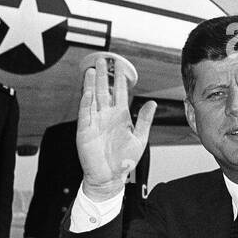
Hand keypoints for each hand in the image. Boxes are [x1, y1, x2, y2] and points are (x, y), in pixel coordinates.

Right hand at [76, 57, 155, 200]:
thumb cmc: (124, 160)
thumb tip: (152, 103)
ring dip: (91, 84)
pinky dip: (86, 103)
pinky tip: (88, 91)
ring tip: (92, 70)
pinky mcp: (85, 131)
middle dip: (103, 75)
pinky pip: (85, 114)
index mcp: (120, 116)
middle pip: (104, 91)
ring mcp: (95, 122)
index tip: (120, 65)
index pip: (120, 93)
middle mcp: (107, 116)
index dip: (120, 79)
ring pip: (92, 99)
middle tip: (102, 60)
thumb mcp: (139, 138)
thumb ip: (145, 120)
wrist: (110, 177)